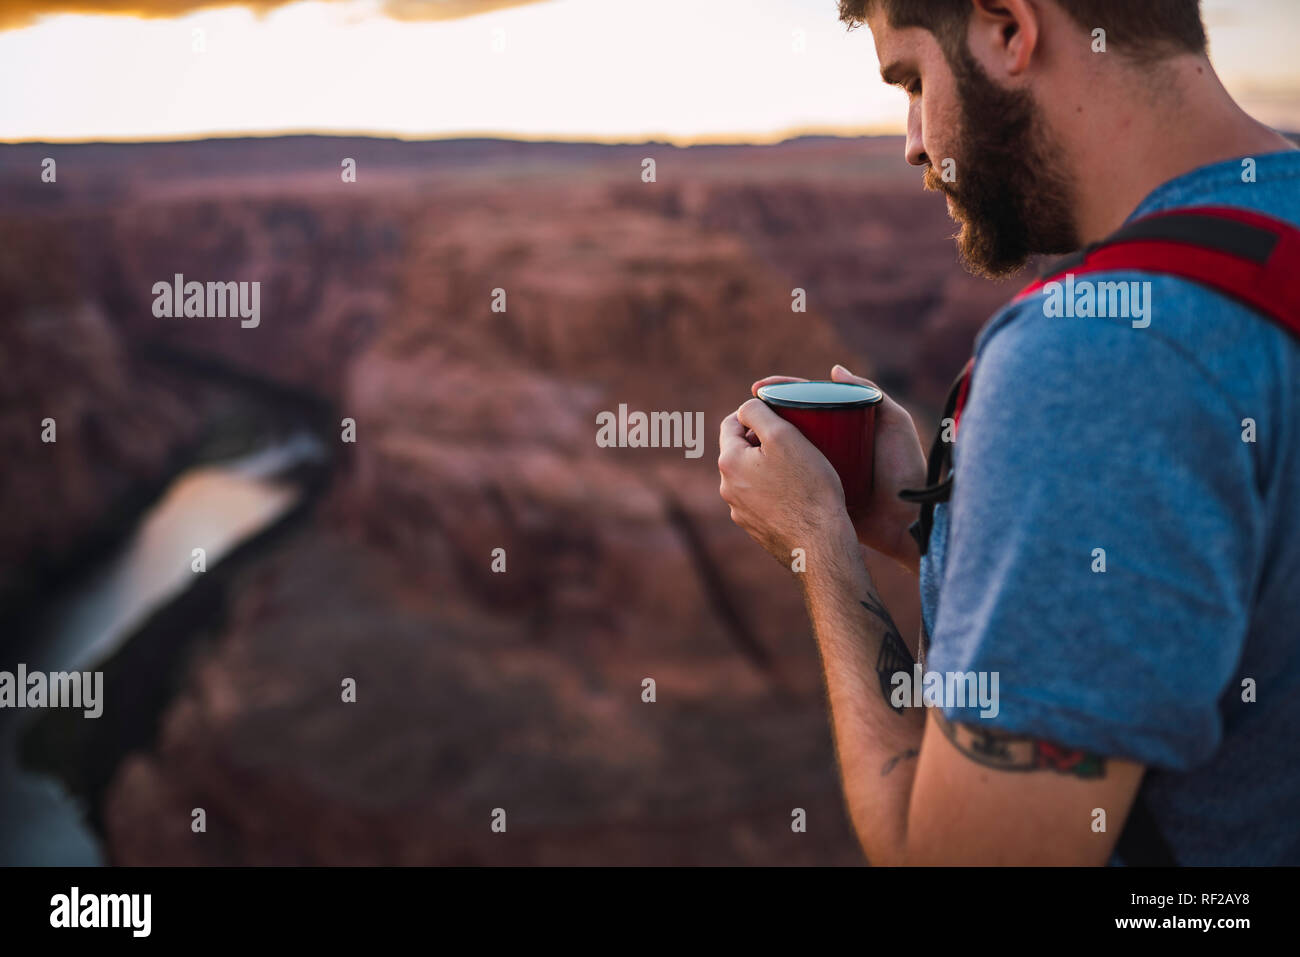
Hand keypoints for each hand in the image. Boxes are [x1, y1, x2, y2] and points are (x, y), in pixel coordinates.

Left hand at [718, 398, 855, 567]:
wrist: (820, 544)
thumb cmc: (808, 487)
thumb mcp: (784, 435)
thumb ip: (758, 412)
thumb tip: (745, 406)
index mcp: (729, 462)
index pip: (731, 424)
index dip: (755, 414)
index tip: (779, 415)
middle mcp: (727, 488)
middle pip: (741, 451)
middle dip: (762, 442)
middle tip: (794, 440)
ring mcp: (741, 512)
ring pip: (751, 476)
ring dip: (769, 467)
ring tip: (799, 467)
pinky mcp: (756, 529)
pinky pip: (762, 500)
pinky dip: (776, 491)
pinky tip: (799, 494)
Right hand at [750, 365, 925, 572]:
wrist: (907, 521)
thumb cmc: (905, 471)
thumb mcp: (895, 426)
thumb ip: (874, 394)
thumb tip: (834, 370)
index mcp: (842, 427)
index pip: (805, 401)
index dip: (779, 392)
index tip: (758, 388)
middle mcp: (828, 447)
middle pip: (788, 426)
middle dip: (762, 418)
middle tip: (743, 415)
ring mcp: (819, 473)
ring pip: (783, 454)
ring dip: (759, 447)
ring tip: (740, 440)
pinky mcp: (814, 496)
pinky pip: (787, 482)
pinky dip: (767, 476)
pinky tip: (749, 471)